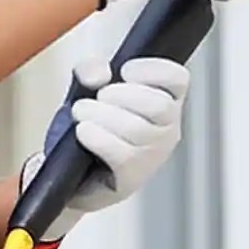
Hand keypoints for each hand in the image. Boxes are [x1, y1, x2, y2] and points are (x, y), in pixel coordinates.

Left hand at [19, 56, 189, 241]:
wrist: (71, 168)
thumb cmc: (91, 123)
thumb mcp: (87, 86)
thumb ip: (90, 69)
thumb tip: (98, 75)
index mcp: (164, 100)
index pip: (178, 80)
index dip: (153, 70)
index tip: (124, 70)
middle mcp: (167, 129)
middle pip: (160, 106)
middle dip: (122, 95)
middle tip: (99, 95)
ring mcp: (153, 157)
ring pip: (138, 130)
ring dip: (102, 115)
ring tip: (81, 111)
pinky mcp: (132, 178)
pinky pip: (122, 155)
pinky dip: (98, 138)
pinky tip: (83, 131)